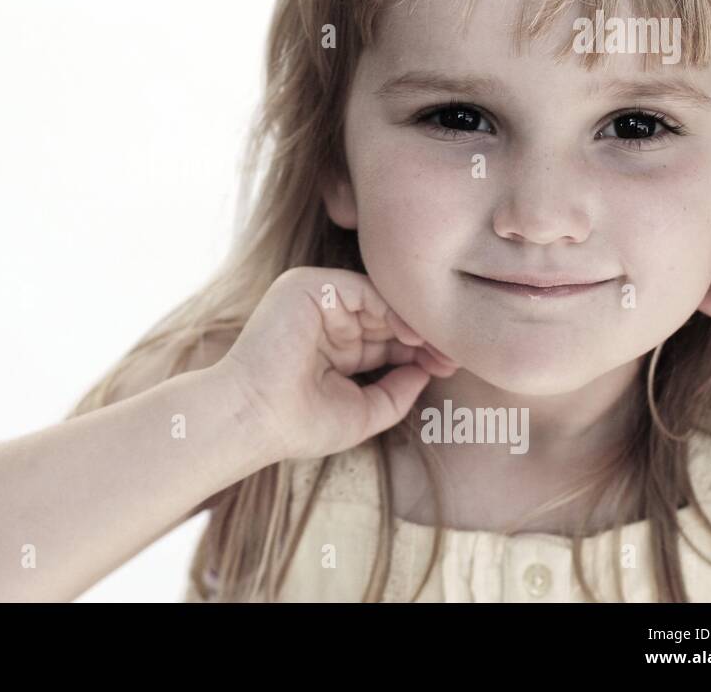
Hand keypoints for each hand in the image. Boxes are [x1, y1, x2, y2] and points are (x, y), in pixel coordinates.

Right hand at [218, 266, 457, 461]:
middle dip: (422, 335)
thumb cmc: (299, 423)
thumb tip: (428, 372)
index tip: (449, 365)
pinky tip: (412, 335)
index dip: (418, 348)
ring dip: (412, 321)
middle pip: (385, 315)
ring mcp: (313, 299)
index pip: (383, 336)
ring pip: (377, 299)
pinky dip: (390, 308)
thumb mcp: (363, 411)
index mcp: (331, 345)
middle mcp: (322, 318)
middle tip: (456, 353)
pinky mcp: (305, 286)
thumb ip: (396, 391)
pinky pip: (360, 287)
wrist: (254, 419)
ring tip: (439, 347)